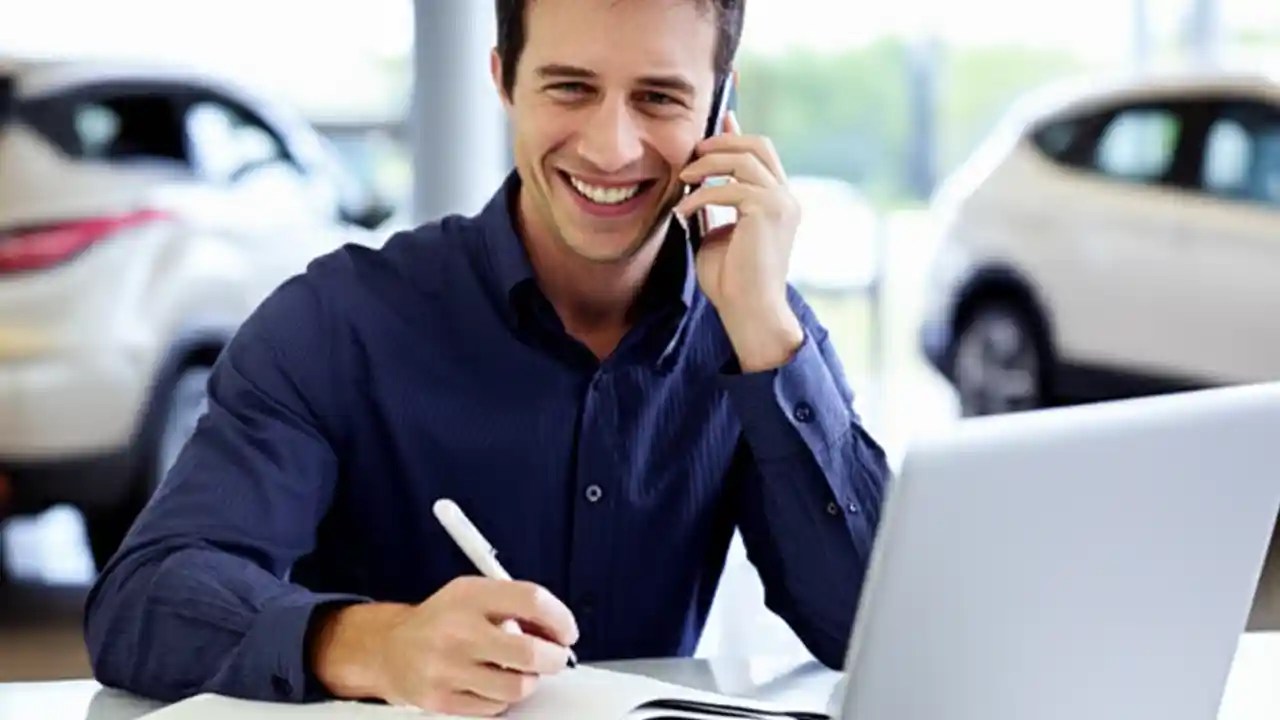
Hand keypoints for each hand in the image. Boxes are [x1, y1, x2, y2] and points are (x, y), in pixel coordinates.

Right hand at [311, 577, 578, 716]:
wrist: (388, 649)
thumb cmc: (442, 621)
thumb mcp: (473, 595)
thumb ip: (514, 603)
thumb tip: (557, 628)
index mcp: (470, 595)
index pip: (532, 600)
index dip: (560, 618)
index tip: (567, 631)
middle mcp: (458, 630)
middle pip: (530, 652)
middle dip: (555, 658)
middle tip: (555, 657)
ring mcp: (447, 668)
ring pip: (517, 687)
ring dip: (527, 680)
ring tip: (516, 670)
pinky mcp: (441, 700)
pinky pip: (495, 708)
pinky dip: (501, 698)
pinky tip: (490, 682)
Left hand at [675, 112, 803, 371]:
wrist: (747, 310)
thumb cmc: (730, 280)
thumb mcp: (716, 233)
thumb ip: (713, 206)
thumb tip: (695, 184)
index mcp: (777, 200)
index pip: (761, 153)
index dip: (736, 134)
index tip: (715, 121)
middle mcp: (786, 197)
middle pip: (758, 145)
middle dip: (721, 142)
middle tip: (690, 154)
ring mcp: (781, 202)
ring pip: (744, 159)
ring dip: (707, 165)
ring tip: (683, 180)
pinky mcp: (769, 211)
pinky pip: (730, 187)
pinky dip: (702, 196)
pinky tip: (683, 212)